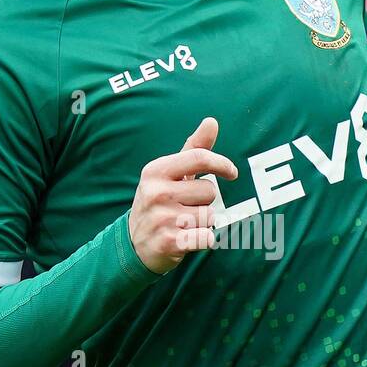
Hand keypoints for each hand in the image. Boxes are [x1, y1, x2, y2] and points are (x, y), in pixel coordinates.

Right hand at [129, 117, 237, 272]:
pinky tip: (189, 239)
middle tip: (186, 207)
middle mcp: (157, 193)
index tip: (231, 173)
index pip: (199, 158)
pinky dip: (205, 239)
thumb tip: (212, 121)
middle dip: (205, 201)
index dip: (222, 164)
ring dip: (204, 222)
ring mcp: (162, 218)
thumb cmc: (159, 202)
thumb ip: (193, 148)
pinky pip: (207, 237)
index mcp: (156, 171)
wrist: (134, 244)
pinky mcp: (169, 242)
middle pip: (210, 191)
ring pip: (210, 215)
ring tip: (184, 224)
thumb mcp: (169, 174)